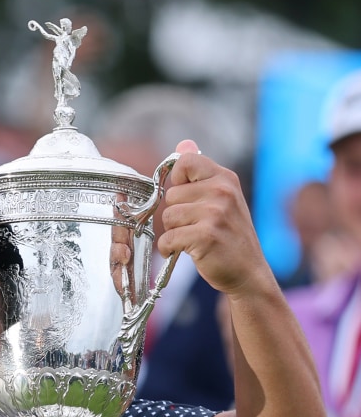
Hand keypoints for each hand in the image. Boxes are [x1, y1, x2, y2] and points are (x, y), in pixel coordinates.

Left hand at [157, 139, 273, 298]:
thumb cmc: (231, 237)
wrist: (249, 272)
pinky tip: (184, 252)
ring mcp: (215, 213)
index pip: (186, 161)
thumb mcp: (222, 199)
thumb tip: (183, 143)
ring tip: (192, 239)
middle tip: (194, 227)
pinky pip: (168, 238)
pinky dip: (170, 249)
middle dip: (175, 214)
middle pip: (171, 194)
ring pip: (168, 217)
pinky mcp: (205, 236)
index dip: (177, 179)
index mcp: (225, 179)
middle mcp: (222, 191)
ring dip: (173, 232)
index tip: (185, 197)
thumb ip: (201, 173)